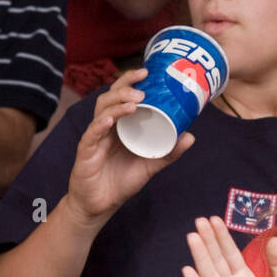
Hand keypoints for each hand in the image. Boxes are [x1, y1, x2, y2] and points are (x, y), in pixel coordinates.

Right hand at [63, 68, 193, 226]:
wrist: (100, 205)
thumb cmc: (121, 182)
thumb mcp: (150, 165)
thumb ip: (168, 152)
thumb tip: (191, 136)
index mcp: (120, 125)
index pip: (122, 96)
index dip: (131, 81)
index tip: (147, 72)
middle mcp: (105, 127)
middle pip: (109, 97)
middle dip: (124, 87)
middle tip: (142, 85)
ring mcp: (94, 137)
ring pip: (101, 111)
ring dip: (117, 103)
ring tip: (134, 102)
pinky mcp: (86, 151)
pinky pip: (92, 134)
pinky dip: (100, 124)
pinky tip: (110, 120)